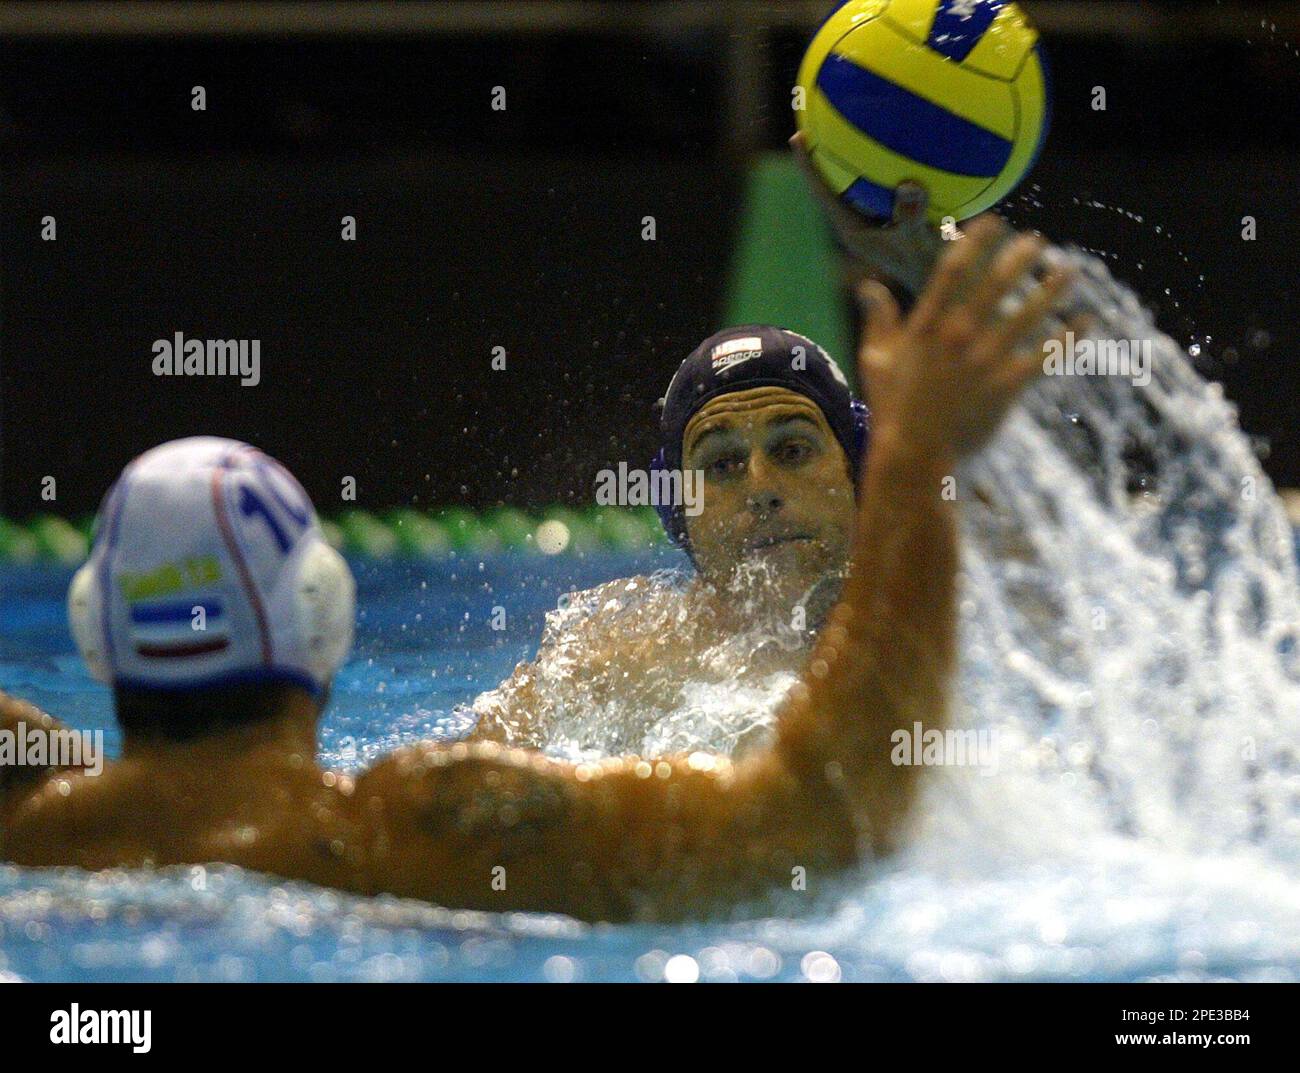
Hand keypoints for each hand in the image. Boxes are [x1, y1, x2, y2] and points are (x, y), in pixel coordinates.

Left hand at [790, 130, 942, 299]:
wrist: (947, 283)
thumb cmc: (929, 267)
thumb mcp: (920, 241)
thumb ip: (911, 216)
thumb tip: (909, 185)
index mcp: (853, 231)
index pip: (823, 194)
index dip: (809, 166)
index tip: (798, 136)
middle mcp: (861, 224)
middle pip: (835, 184)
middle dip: (825, 153)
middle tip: (816, 118)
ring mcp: (877, 221)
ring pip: (860, 183)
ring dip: (857, 155)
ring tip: (855, 117)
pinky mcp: (895, 217)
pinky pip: (888, 183)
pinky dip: (892, 162)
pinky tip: (908, 135)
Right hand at [856, 215, 1074, 458]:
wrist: (914, 455)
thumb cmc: (891, 408)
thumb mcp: (875, 360)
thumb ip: (877, 320)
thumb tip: (868, 286)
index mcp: (926, 326)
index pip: (953, 271)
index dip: (976, 241)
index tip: (994, 223)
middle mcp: (957, 336)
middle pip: (996, 283)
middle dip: (1020, 257)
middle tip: (1037, 242)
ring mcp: (984, 360)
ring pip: (1027, 314)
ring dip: (1051, 289)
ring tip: (1069, 271)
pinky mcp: (1006, 386)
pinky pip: (1045, 355)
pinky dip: (1068, 337)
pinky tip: (1085, 319)